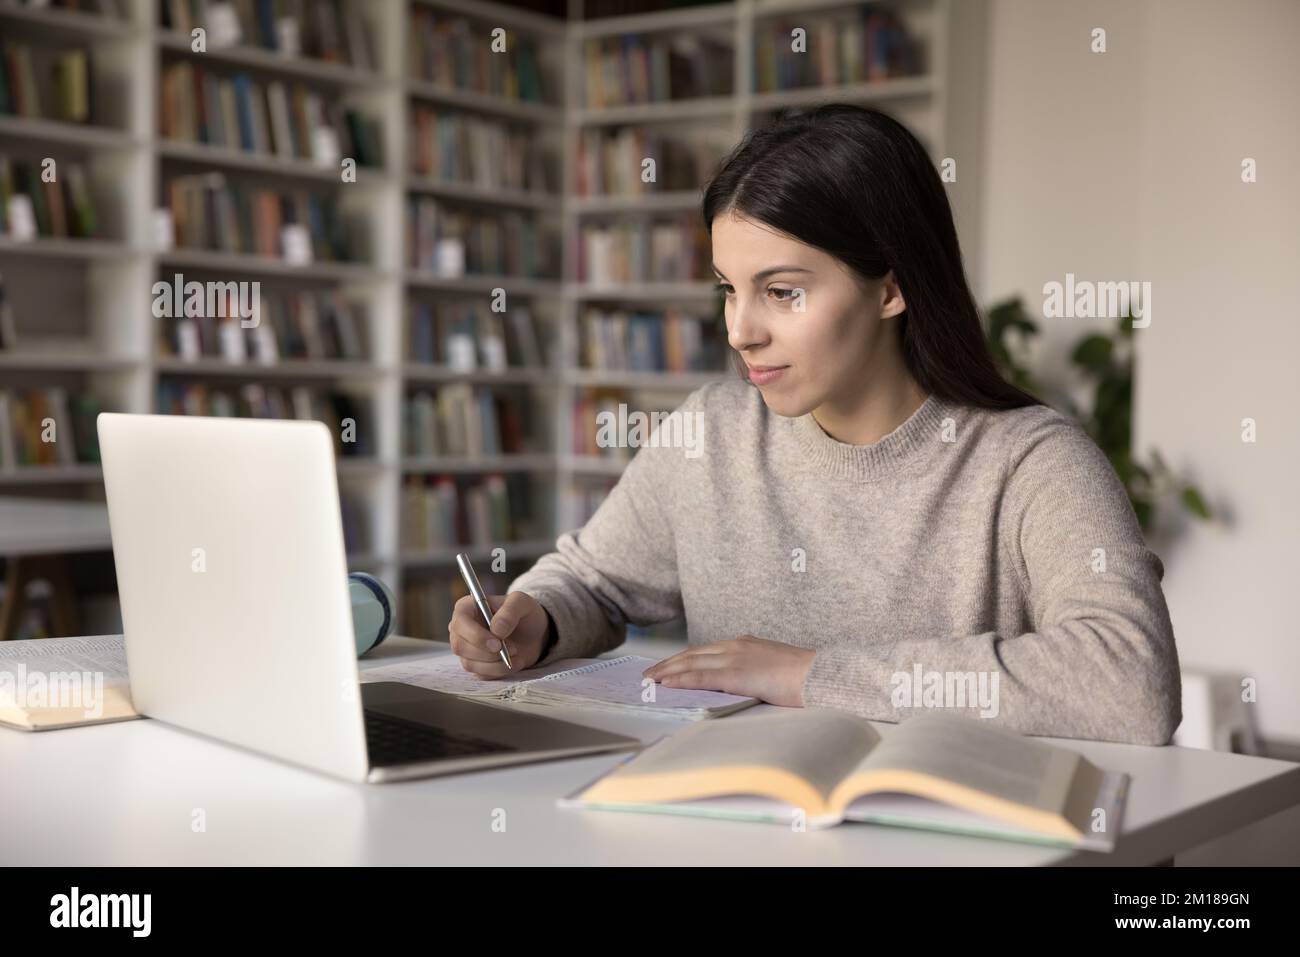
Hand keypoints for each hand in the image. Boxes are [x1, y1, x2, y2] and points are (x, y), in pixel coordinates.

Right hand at [448, 591, 549, 677]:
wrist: (533, 633)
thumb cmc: (523, 613)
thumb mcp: (522, 602)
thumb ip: (510, 611)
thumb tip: (496, 629)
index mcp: (466, 608)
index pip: (459, 623)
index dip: (476, 635)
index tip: (497, 643)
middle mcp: (461, 629)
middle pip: (460, 646)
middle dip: (487, 653)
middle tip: (512, 649)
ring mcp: (466, 649)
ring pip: (469, 663)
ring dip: (496, 663)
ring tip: (517, 653)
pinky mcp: (475, 665)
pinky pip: (481, 674)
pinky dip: (500, 671)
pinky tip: (515, 662)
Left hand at [641, 636, 815, 706]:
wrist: (820, 674)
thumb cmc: (803, 676)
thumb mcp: (772, 667)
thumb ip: (753, 671)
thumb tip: (740, 685)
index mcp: (744, 643)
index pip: (704, 650)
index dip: (683, 658)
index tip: (667, 666)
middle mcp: (735, 646)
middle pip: (692, 654)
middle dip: (669, 664)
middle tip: (650, 673)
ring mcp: (735, 658)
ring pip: (691, 663)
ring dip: (668, 671)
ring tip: (651, 680)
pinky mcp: (736, 673)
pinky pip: (701, 676)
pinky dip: (680, 679)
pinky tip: (667, 684)